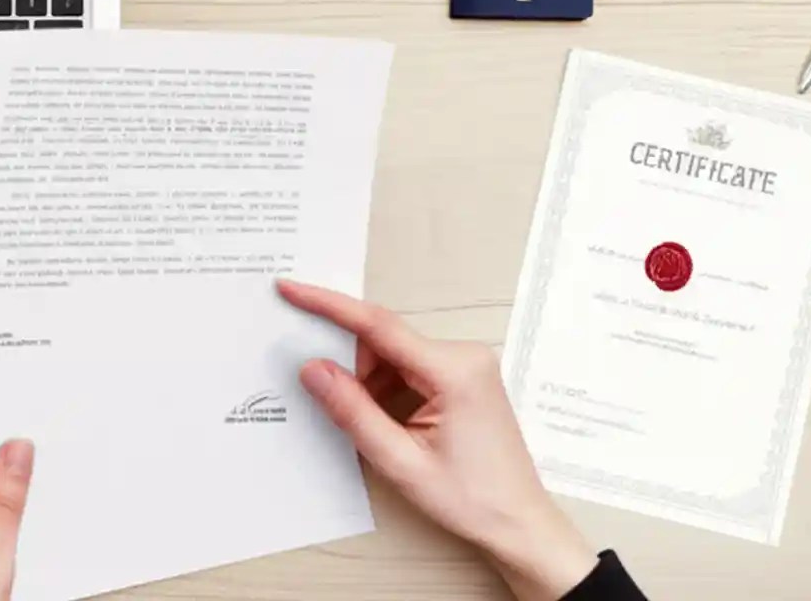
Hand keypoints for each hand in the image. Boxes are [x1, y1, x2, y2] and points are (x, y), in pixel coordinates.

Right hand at [278, 281, 596, 600]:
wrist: (518, 521)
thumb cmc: (471, 498)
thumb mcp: (400, 461)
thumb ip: (352, 411)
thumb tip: (313, 369)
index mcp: (454, 370)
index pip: (378, 326)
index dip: (328, 305)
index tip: (292, 290)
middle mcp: (465, 355)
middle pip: (384, 341)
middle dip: (351, 368)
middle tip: (334, 405)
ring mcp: (467, 364)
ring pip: (394, 355)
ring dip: (370, 383)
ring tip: (376, 430)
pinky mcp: (463, 376)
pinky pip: (411, 367)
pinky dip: (388, 388)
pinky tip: (387, 422)